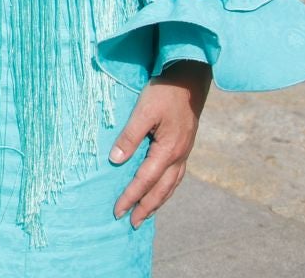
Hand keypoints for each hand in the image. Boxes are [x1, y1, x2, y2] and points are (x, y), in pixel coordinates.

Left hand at [110, 61, 210, 226]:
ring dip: (158, 201)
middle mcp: (179, 156)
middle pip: (161, 190)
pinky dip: (167, 187)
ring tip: (146, 213)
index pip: (145, 181)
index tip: (118, 211)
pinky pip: (176, 175)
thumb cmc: (164, 93)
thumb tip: (115, 162)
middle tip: (132, 223)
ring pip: (171, 185)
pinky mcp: (184, 146)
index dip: (130, 197)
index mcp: (168, 151)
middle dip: (146, 208)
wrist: (189, 80)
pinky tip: (161, 188)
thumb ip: (129, 137)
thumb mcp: (143, 112)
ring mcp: (184, 152)